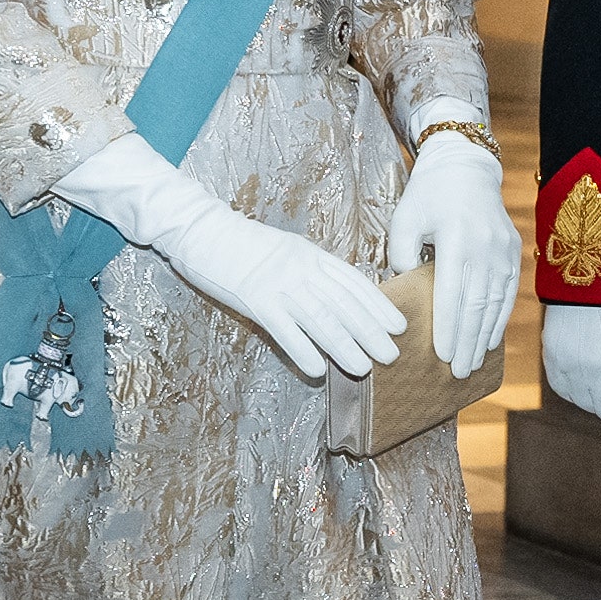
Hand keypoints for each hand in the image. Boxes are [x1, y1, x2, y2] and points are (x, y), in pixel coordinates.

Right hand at [49, 130, 401, 380]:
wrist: (200, 229)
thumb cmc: (244, 244)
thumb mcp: (287, 250)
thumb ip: (312, 269)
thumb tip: (340, 295)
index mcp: (310, 254)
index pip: (352, 282)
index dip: (378, 306)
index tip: (399, 326)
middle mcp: (300, 268)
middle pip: (342, 303)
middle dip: (370, 331)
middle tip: (393, 356)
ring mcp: (276, 283)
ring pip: (318, 318)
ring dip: (343, 345)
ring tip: (363, 368)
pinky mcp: (252, 298)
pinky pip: (282, 328)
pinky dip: (301, 349)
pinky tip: (316, 370)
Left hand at [385, 130, 518, 377]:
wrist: (466, 167)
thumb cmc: (428, 194)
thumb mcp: (404, 218)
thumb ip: (400, 254)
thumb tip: (408, 287)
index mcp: (457, 238)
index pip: (452, 293)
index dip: (448, 327)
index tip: (442, 355)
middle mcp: (485, 247)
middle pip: (477, 305)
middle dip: (467, 342)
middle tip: (458, 373)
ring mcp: (503, 251)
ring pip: (496, 303)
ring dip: (484, 337)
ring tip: (473, 364)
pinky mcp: (512, 252)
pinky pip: (507, 293)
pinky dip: (499, 319)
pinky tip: (489, 340)